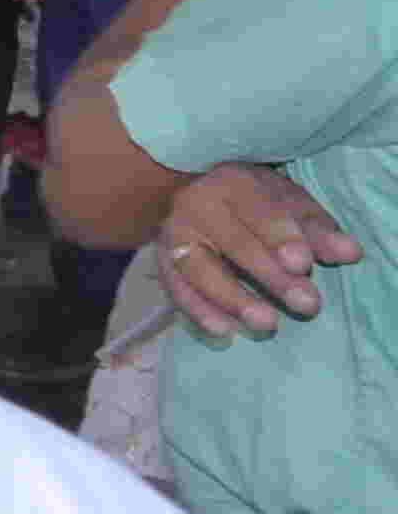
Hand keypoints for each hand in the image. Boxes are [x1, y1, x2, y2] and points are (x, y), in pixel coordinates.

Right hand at [154, 162, 355, 341]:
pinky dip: (197, 310)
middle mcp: (196, 204)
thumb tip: (350, 253)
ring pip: (199, 268)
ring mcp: (174, 233)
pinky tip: (224, 330)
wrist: (201, 192)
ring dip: (232, 298)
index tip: (303, 264)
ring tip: (267, 323)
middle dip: (271, 276)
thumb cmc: (256, 202)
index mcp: (233, 182)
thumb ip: (318, 231)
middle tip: (307, 304)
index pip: (259, 211)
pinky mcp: (162, 259)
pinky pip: (175, 287)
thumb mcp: (292, 206)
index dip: (281, 237)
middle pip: (234, 244)